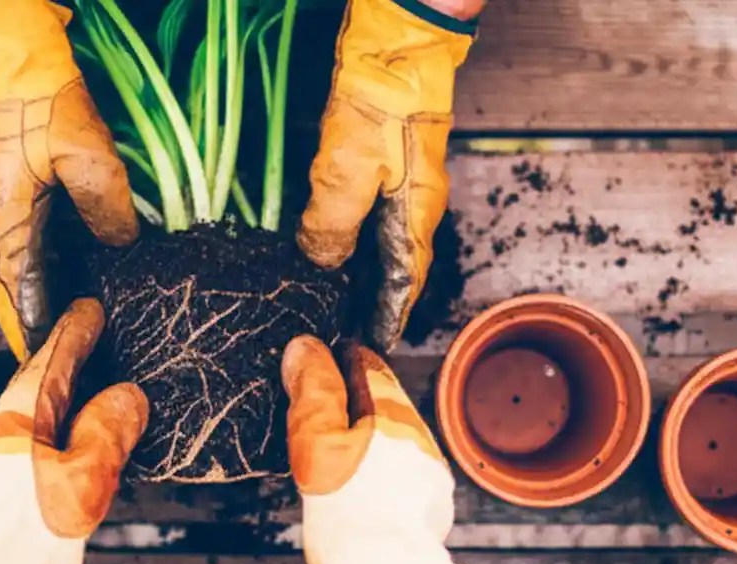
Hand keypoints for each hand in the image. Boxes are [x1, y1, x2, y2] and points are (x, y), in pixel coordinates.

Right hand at [0, 0, 138, 359]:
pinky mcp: (7, 194)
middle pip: (8, 291)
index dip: (37, 331)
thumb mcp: (88, 154)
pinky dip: (36, 271)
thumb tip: (123, 246)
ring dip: (30, 303)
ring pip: (12, 270)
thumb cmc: (41, 101)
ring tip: (58, 337)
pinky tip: (63, 283)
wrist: (9, 57)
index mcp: (10, 219)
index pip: (22, 293)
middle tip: (50, 367)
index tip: (52, 363)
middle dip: (27, 329)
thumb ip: (106, 208)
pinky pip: (19, 245)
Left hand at [0, 299, 148, 563]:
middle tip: (94, 347)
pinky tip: (69, 456)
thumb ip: (108, 431)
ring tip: (91, 403)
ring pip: (27, 424)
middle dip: (65, 371)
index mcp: (11, 420)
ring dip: (59, 411)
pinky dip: (50, 443)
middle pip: (34, 392)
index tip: (88, 311)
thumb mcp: (86, 478)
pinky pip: (22, 453)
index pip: (48, 363)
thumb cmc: (34, 538)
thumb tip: (126, 396)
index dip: (72, 335)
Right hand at [281, 336, 476, 563]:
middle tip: (317, 409)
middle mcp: (417, 433)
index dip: (338, 359)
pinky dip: (379, 468)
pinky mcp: (428, 501)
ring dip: (366, 435)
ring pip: (391, 436)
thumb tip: (304, 347)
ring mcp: (427, 469)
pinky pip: (400, 470)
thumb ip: (312, 390)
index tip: (316, 363)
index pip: (367, 363)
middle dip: (352, 399)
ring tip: (333, 451)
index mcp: (391, 410)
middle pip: (381, 400)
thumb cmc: (346, 508)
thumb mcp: (315, 440)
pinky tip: (357, 486)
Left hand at [298, 0, 477, 350]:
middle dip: (370, 302)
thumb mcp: (346, 174)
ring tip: (331, 298)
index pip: (402, 287)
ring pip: (382, 243)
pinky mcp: (389, 162)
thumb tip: (320, 264)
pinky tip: (330, 243)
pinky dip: (353, 238)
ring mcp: (405, 184)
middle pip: (394, 270)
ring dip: (360, 272)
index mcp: (414, 220)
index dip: (385, 319)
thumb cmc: (382, 105)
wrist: (400, 44)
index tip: (368, 347)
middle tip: (341, 330)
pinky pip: (371, 215)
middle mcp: (415, 208)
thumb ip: (331, 226)